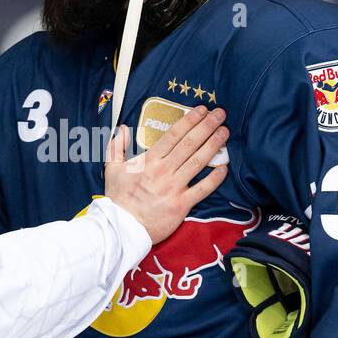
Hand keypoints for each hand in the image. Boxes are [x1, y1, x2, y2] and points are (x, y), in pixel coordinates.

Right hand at [104, 106, 228, 243]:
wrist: (122, 227)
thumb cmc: (118, 198)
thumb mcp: (112, 169)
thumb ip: (117, 147)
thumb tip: (122, 129)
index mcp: (149, 161)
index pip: (173, 135)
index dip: (189, 120)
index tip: (201, 109)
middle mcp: (164, 171)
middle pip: (190, 144)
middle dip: (206, 126)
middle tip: (220, 114)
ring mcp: (174, 188)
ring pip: (198, 162)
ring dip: (213, 145)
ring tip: (225, 132)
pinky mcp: (181, 205)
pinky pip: (202, 189)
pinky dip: (215, 178)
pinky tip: (224, 167)